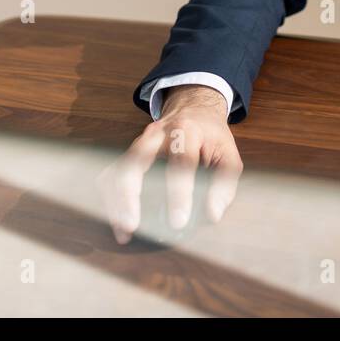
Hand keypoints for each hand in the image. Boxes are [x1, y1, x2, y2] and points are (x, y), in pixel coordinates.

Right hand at [98, 85, 242, 243]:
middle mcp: (156, 135)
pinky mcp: (129, 153)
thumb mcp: (228, 154)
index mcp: (186, 131)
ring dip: (116, 202)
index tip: (178, 222)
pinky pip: (112, 175)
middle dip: (130, 195)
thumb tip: (212, 215)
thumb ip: (223, 185)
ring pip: (118, 170)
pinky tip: (117, 221)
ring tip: (124, 230)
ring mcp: (138, 143)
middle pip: (135, 162)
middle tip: (133, 225)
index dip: (179, 195)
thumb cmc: (211, 137)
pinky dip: (111, 198)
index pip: (180, 162)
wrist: (194, 110)